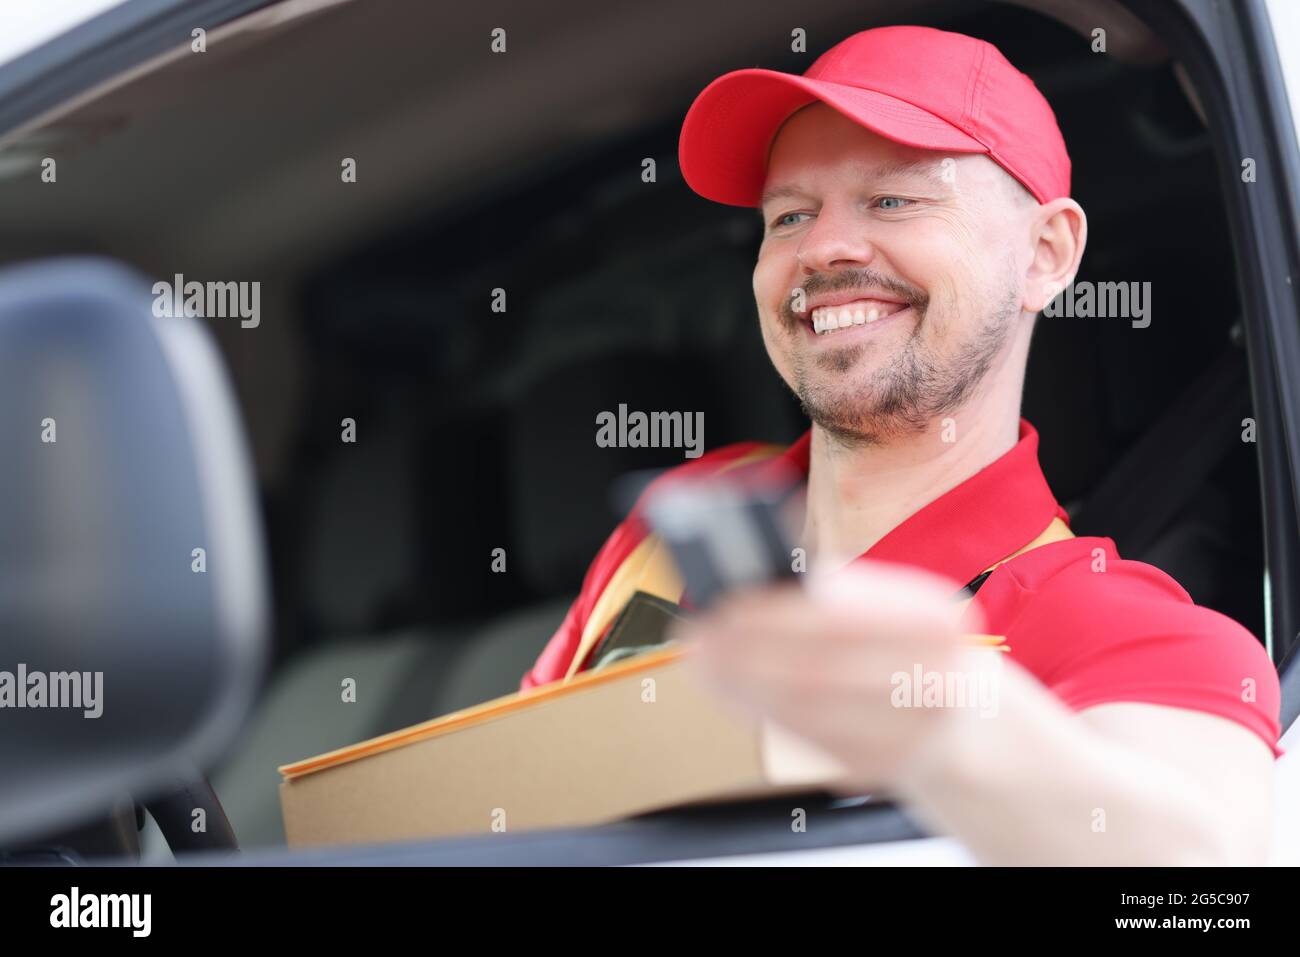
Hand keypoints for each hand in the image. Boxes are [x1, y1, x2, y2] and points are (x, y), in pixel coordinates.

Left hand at [674, 561, 1001, 791]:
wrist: (964, 717)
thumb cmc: (907, 642)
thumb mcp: (890, 601)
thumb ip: (832, 586)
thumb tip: (753, 567)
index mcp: (938, 619)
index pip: (845, 615)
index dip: (777, 613)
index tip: (726, 603)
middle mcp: (935, 677)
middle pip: (817, 666)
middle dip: (744, 649)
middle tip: (697, 632)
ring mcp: (910, 732)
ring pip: (805, 706)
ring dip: (739, 680)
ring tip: (700, 658)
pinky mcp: (880, 768)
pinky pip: (805, 735)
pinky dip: (757, 707)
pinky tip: (727, 687)